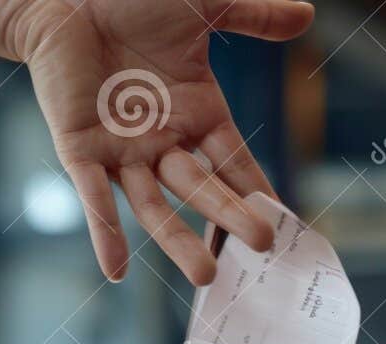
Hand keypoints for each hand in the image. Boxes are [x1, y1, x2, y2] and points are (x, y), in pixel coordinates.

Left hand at [0, 0, 315, 284]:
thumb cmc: (132, 1)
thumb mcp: (202, 8)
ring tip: (205, 275)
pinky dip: (105, 233)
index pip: (234, 163)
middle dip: (231, 218)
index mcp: (196, 114)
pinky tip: (116, 270)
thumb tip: (306, 15)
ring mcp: (122, 152)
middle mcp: (163, 142)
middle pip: (202, 190)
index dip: (257, 192)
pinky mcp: (80, 150)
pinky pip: (95, 199)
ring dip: (178, 242)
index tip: (283, 226)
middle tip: (261, 246)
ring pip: (154, 207)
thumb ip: (252, 16)